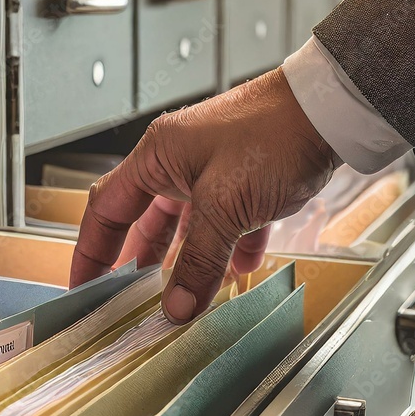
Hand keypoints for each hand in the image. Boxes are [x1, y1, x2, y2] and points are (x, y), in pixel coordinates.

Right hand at [70, 67, 336, 322]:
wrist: (331, 109)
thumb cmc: (273, 134)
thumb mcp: (225, 207)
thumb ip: (197, 260)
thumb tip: (176, 306)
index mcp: (157, 157)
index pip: (105, 209)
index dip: (90, 251)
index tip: (83, 286)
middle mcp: (178, 160)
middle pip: (142, 218)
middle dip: (136, 260)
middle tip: (126, 297)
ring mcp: (211, 167)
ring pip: (185, 222)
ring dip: (182, 258)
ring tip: (177, 293)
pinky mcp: (246, 177)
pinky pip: (227, 220)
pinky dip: (228, 247)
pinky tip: (238, 269)